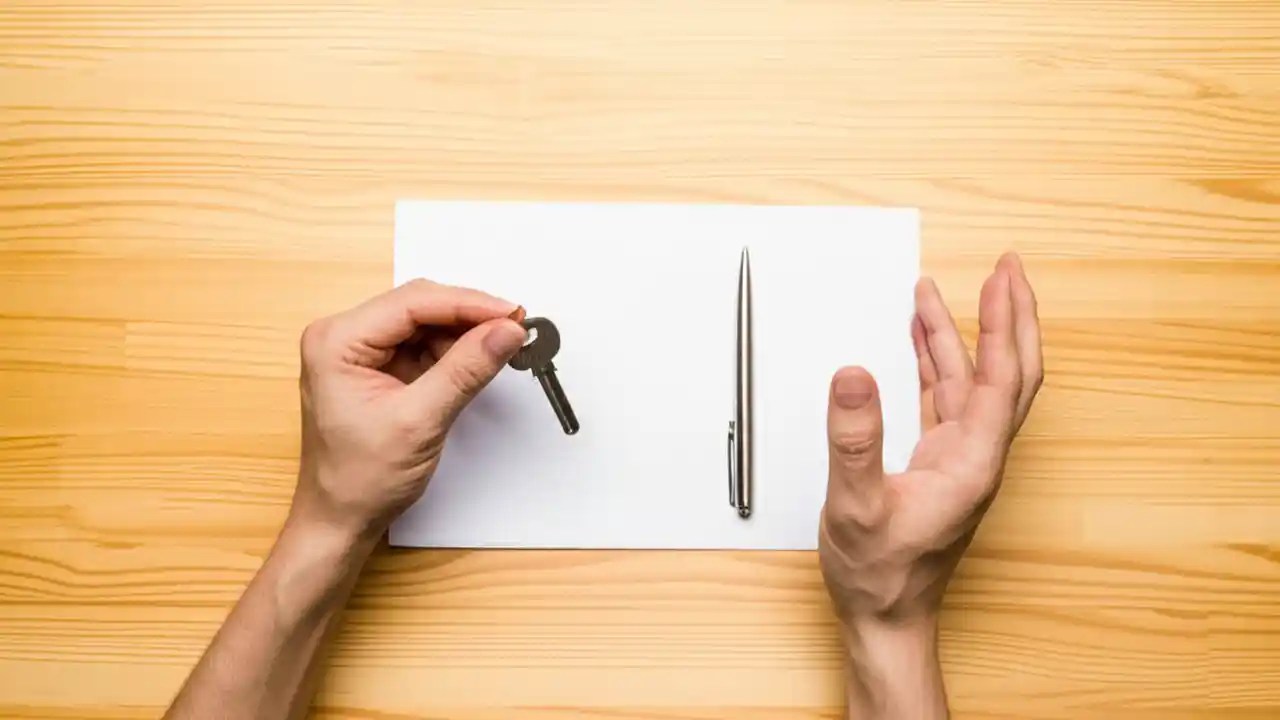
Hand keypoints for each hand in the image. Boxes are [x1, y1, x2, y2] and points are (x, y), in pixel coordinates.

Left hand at [290, 279, 528, 541]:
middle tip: (514, 328)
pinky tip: (479, 358)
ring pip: (426, 323)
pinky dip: (455, 351)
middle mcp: (343, 338)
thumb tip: (506, 332)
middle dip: (469, 316)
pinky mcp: (379, 368)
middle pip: (420, 306)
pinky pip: (424, 345)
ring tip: (503, 345)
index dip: (467, 304)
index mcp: (336, 342)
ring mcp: (361, 352)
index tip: (510, 314)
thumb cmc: (358, 480)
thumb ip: (465, 370)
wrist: (340, 519)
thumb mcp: (420, 421)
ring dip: (465, 333)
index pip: (412, 303)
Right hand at [819, 253, 1041, 716]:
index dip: (1004, 324)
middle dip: (1008, 317)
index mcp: (972, 462)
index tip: (1001, 278)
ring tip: (933, 293)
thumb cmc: (880, 575)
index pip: (1001, 377)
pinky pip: (945, 399)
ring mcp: (959, 459)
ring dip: (960, 335)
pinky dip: (934, 364)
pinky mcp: (938, 464)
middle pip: (1008, 373)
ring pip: (972, 382)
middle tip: (1005, 270)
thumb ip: (853, 441)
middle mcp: (975, 455)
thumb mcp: (856, 507)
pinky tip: (916, 343)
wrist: (886, 618)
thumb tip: (853, 375)